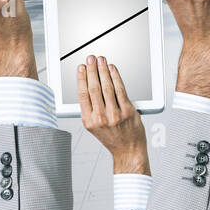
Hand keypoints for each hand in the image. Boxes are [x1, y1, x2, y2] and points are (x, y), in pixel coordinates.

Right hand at [77, 56, 149, 174]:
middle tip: (91, 59)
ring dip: (104, 71)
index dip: (81, 78)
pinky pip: (121, 90)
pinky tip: (113, 70)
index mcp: (89, 121)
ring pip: (107, 87)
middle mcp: (100, 118)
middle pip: (94, 88)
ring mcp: (115, 114)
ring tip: (101, 61)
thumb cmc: (112, 138)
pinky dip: (117, 77)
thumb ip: (90, 109)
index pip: (82, 95)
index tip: (81, 68)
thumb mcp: (94, 127)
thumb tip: (87, 87)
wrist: (128, 150)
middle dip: (92, 70)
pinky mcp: (127, 111)